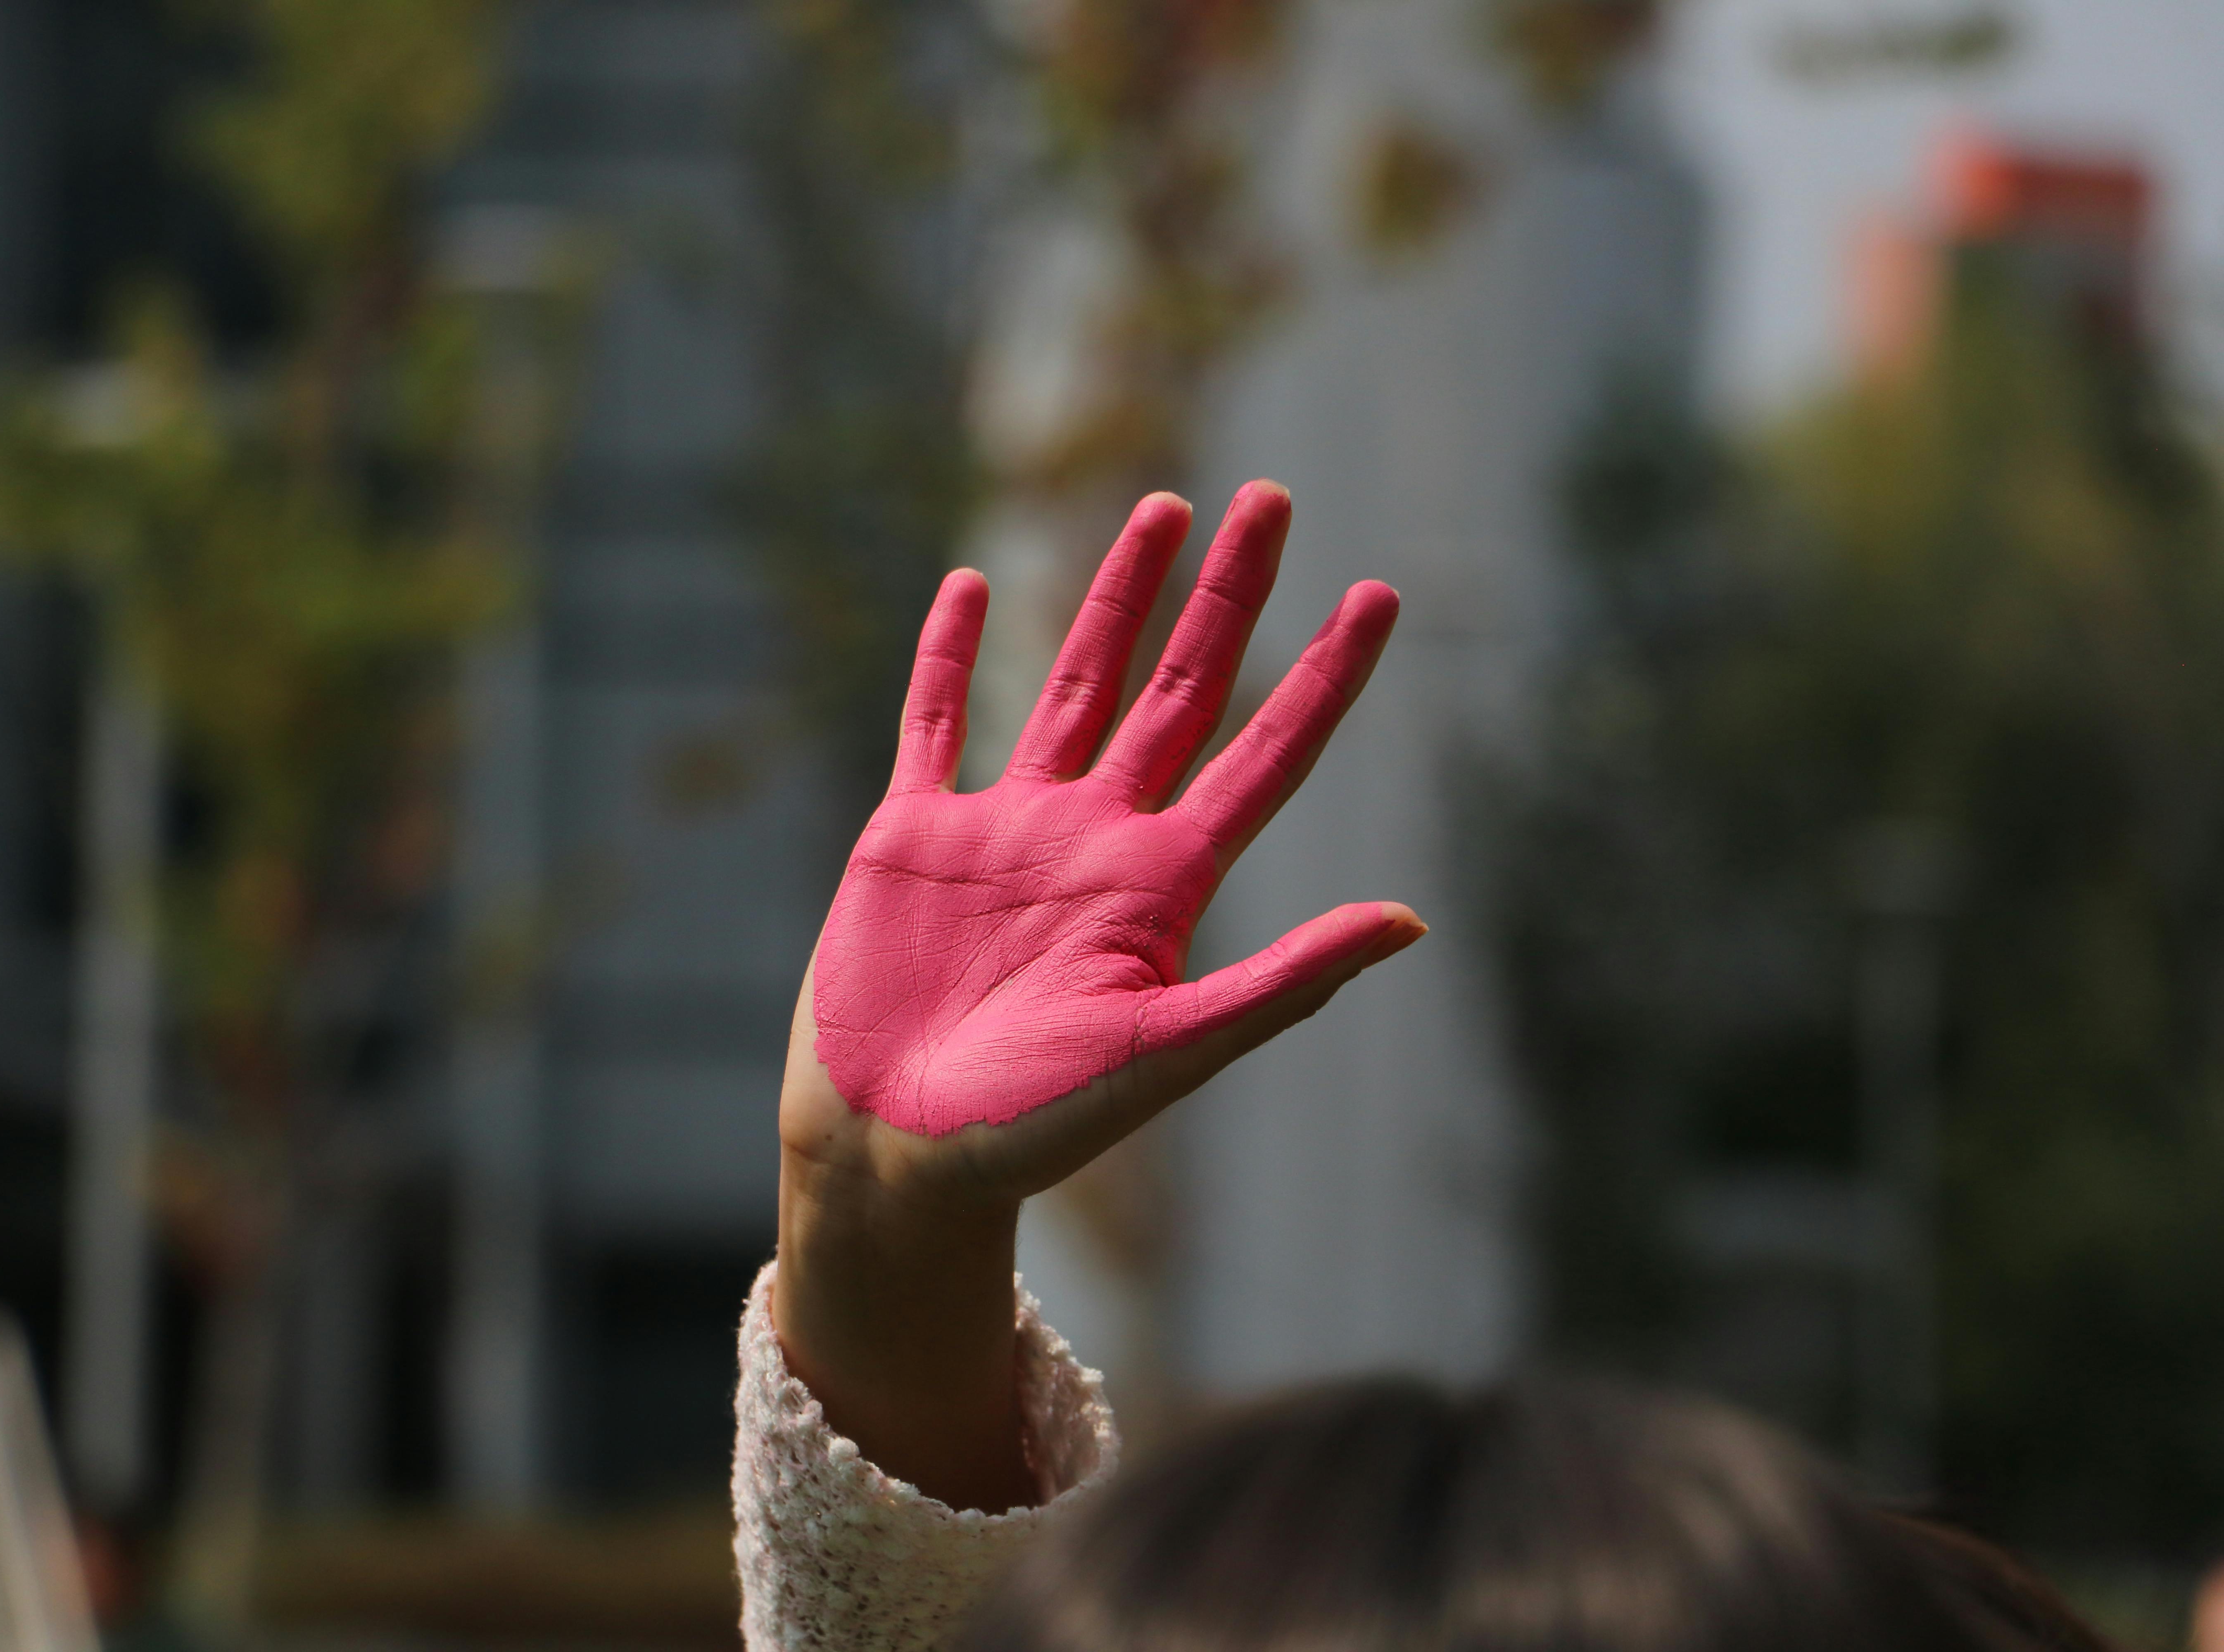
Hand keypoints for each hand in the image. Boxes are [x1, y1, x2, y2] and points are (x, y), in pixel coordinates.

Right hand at [774, 482, 1422, 1511]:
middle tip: (1274, 497)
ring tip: (1164, 508)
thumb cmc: (1031, 1128)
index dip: (1324, 676)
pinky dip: (950, 653)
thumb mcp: (1167, 1050)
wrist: (895, 1158)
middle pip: (1181, 687)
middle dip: (1229, 593)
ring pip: (1074, 680)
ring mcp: (1004, 829)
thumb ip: (1283, 982)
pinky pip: (935, 721)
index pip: (1263, 754)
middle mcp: (1094, 839)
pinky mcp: (912, 835)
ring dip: (1119, 595)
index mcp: (1160, 885)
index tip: (1380, 592)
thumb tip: (1412, 922)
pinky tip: (974, 583)